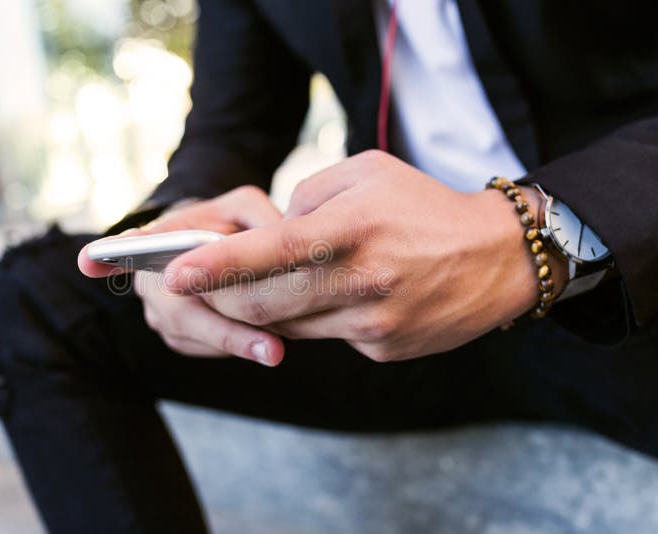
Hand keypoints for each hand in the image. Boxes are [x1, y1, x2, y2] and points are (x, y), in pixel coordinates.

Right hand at [77, 186, 285, 365]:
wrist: (212, 247)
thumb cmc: (227, 222)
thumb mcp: (244, 207)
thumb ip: (261, 218)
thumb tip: (280, 242)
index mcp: (155, 240)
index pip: (130, 245)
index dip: (112, 254)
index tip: (89, 260)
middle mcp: (148, 280)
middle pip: (179, 312)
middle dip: (226, 333)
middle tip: (270, 350)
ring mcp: (158, 314)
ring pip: (196, 337)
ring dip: (237, 344)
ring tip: (275, 349)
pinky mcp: (177, 337)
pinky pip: (206, 348)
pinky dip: (236, 345)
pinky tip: (265, 340)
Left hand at [164, 151, 562, 361]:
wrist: (497, 258)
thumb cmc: (423, 207)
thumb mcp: (367, 174)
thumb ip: (308, 196)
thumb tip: (271, 229)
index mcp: (351, 228)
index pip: (268, 252)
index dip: (214, 266)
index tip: (171, 274)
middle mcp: (360, 280)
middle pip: (262, 305)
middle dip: (219, 300)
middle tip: (197, 288)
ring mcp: (372, 321)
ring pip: (287, 328)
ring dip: (260, 312)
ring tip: (254, 289)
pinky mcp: (383, 348)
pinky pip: (326, 338)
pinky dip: (311, 319)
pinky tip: (332, 298)